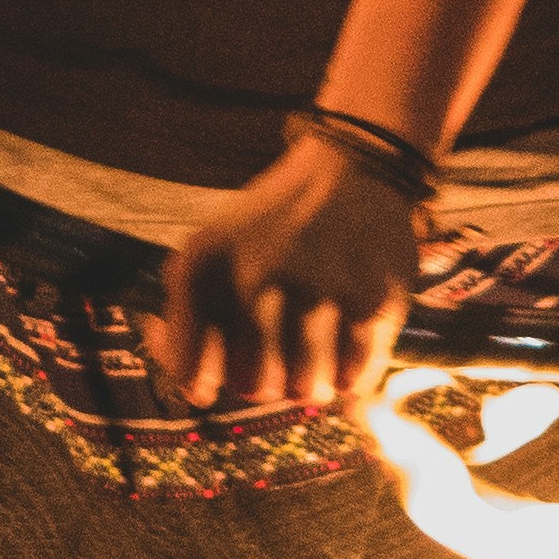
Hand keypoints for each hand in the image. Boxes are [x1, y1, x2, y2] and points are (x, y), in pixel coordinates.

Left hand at [146, 132, 419, 410]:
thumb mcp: (208, 252)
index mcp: (206, 265)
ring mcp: (319, 290)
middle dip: (265, 377)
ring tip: (315, 342)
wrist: (355, 166)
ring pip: (307, 391)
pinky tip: (347, 337)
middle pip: (254, 388)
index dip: (209, 380)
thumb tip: (198, 392)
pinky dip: (350, 372)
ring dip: (311, 378)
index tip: (224, 362)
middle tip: (278, 345)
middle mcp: (257, 276)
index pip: (194, 376)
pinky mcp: (375, 302)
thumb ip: (184, 326)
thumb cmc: (271, 227)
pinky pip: (354, 382)